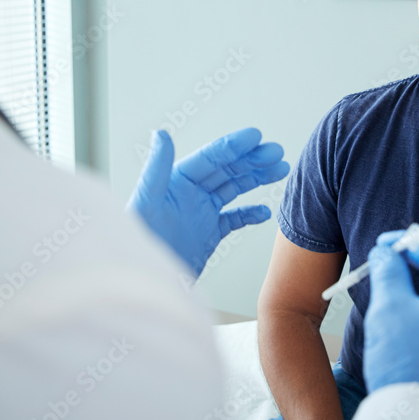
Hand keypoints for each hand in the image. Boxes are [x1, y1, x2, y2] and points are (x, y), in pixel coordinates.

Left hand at [127, 127, 288, 275]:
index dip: (234, 146)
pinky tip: (265, 211)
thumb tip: (161, 133)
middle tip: (277, 153)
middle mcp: (189, 194)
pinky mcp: (208, 236)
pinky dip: (250, 214)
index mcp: (176, 182)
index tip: (256, 136)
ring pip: (234, 189)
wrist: (146, 286)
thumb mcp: (146, 202)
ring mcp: (200, 214)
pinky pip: (234, 219)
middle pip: (227, 170)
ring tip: (281, 170)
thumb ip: (156, 167)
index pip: (210, 158)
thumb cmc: (138, 244)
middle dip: (253, 160)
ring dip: (257, 179)